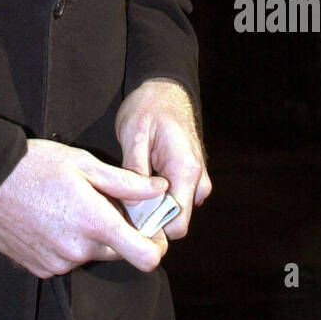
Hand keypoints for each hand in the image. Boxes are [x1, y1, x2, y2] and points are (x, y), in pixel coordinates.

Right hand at [0, 138, 171, 277]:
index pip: (146, 257)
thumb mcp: (84, 163)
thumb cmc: (34, 165)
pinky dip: (67, 243)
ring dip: (90, 236)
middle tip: (103, 203)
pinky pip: (68, 260)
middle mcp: (79, 250)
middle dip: (119, 232)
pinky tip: (52, 219)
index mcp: (95, 223)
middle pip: (119, 252)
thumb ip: (126, 182)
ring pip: (91, 254)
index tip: (151, 229)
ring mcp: (59, 263)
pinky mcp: (42, 268)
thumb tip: (159, 190)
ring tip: (70, 206)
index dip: (155, 245)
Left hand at [115, 79, 211, 240]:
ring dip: (153, 209)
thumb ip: (135, 170)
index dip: (152, 229)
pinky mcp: (190, 179)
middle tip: (122, 204)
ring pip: (174, 213)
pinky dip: (157, 199)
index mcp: (186, 171)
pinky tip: (139, 183)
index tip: (127, 221)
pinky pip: (174, 201)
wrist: (164, 91)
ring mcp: (196, 180)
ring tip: (129, 189)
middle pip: (176, 223)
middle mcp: (197, 180)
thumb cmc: (148, 108)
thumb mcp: (134, 134)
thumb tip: (133, 206)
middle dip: (150, 220)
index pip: (177, 224)